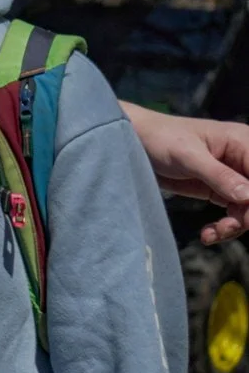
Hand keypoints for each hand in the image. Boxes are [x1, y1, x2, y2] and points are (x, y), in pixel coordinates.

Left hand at [123, 103, 248, 243]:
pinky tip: (208, 234)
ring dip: (235, 225)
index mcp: (243, 143)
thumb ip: (219, 176)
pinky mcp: (219, 190)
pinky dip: (224, 226)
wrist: (134, 143)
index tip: (245, 217)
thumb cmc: (161, 139)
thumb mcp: (188, 156)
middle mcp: (243, 160)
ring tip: (213, 233)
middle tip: (226, 227)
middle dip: (247, 215)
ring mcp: (233, 177)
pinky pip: (233, 213)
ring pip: (248, 208)